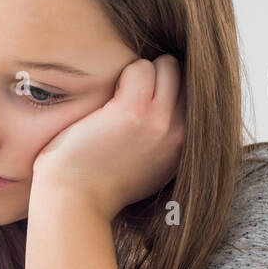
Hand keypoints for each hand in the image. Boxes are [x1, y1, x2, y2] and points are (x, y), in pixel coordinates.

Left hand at [32, 54, 185, 219]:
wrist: (73, 202)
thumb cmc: (100, 184)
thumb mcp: (150, 168)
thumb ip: (166, 141)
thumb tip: (169, 109)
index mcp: (187, 146)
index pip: (194, 94)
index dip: (167, 89)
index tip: (143, 99)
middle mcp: (181, 133)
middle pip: (184, 75)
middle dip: (157, 76)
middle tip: (128, 94)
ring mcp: (160, 121)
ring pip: (166, 66)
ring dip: (138, 73)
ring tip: (116, 96)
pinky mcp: (134, 111)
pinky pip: (139, 68)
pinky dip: (120, 74)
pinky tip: (105, 97)